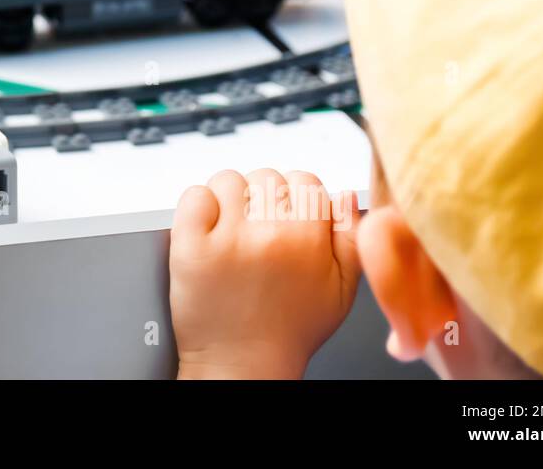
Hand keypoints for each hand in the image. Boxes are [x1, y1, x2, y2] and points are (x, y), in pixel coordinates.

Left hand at [169, 169, 361, 378]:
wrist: (242, 366)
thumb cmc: (290, 330)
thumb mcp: (341, 290)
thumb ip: (351, 239)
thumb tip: (344, 195)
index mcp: (307, 239)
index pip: (305, 180)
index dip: (297, 196)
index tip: (289, 216)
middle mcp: (268, 233)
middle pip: (266, 176)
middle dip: (264, 197)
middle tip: (259, 230)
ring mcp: (226, 238)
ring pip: (228, 180)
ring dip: (230, 199)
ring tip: (233, 232)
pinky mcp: (191, 246)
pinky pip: (194, 196)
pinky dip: (198, 206)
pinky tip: (208, 229)